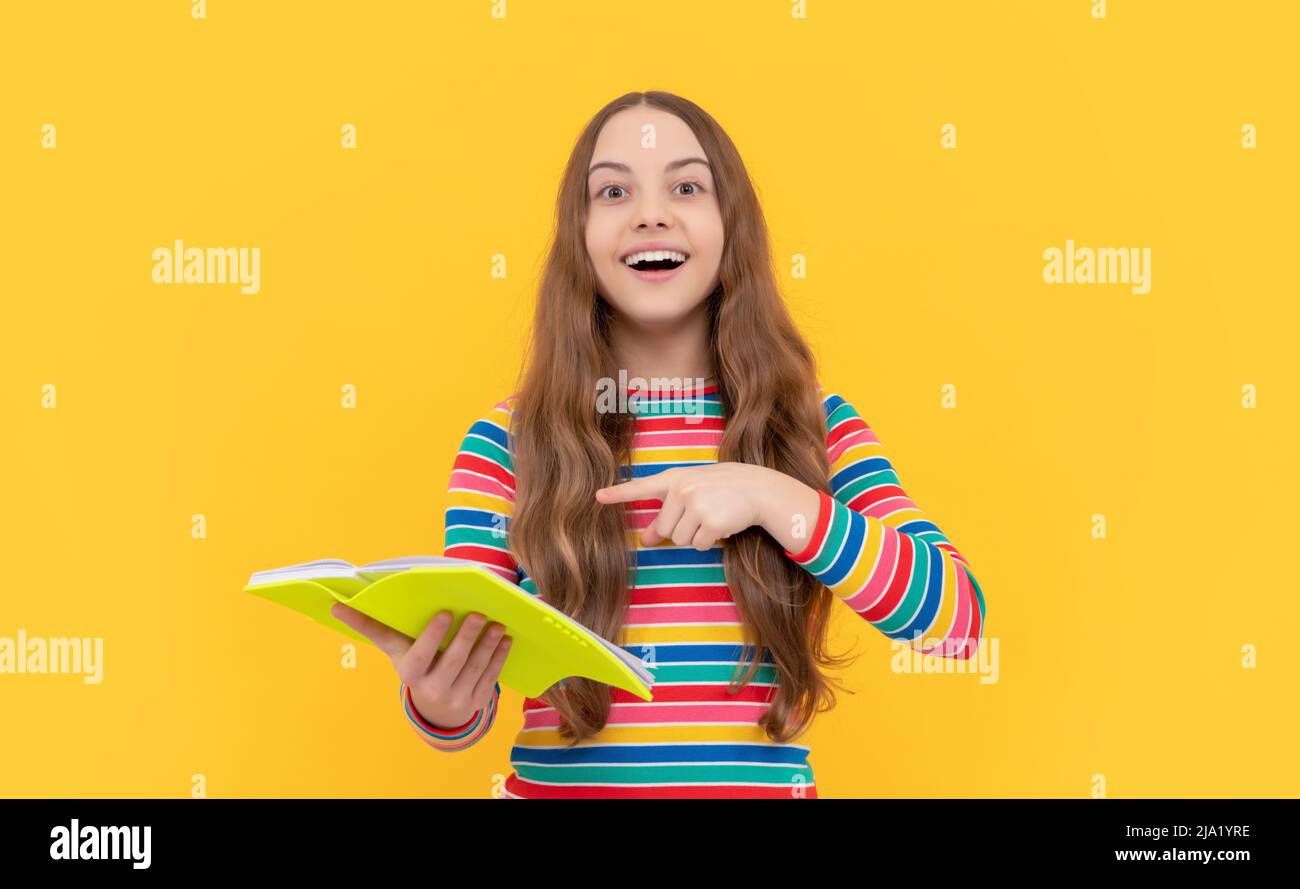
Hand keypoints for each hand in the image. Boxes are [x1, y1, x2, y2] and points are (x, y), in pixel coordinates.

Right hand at [331, 603, 511, 728]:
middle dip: (467, 637)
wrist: (436, 706)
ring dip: (488, 645)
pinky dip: (499, 658)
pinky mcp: (476, 702)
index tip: (446, 612)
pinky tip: (505, 640)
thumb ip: (371, 627)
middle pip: (453, 661)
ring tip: (497, 624)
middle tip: (478, 613)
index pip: (421, 654)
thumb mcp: (396, 649)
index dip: (434, 635)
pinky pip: (490, 678)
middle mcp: (431, 689)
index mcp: (411, 673)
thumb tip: (335, 607)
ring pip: (475, 669)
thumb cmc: (415, 663)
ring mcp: (456, 699)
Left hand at [594, 462, 773, 549]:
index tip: (598, 497)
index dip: (618, 494)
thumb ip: (667, 512)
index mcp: (674, 479)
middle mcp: (682, 490)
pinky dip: (710, 541)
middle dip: (681, 530)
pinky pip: (700, 545)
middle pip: (665, 529)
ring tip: (713, 516)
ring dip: (697, 536)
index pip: (641, 487)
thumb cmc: (721, 489)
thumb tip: (646, 540)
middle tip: (701, 515)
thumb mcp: (692, 494)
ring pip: (681, 540)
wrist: (757, 488)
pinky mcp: (710, 522)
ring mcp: (696, 505)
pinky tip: (722, 524)